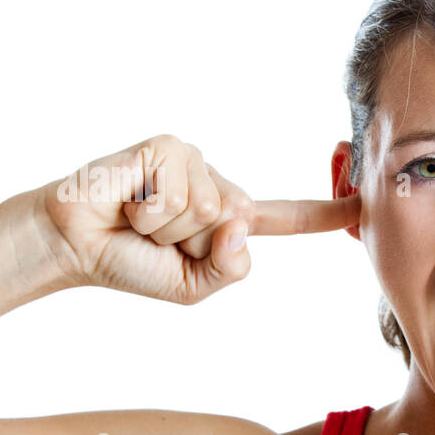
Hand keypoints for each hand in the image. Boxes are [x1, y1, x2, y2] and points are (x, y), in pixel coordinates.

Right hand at [32, 134, 359, 303]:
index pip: (286, 219)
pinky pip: (178, 196)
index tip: (361, 206)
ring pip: (209, 210)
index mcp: (231, 220)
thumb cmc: (132, 265)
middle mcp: (218, 186)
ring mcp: (195, 163)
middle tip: (154, 238)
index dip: (324, 215)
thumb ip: (228, 270)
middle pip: (240, 223)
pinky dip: (148, 212)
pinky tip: (128, 202)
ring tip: (138, 220)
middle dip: (193, 245)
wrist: (73, 246)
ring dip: (166, 230)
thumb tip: (238, 224)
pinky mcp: (167, 147)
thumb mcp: (193, 287)